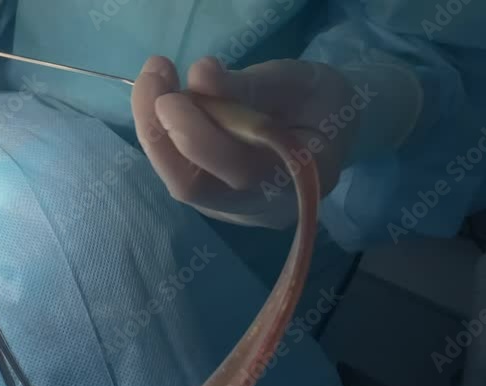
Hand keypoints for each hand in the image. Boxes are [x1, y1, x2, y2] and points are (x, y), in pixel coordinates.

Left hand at [132, 56, 360, 227]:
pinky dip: (164, 137)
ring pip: (180, 181)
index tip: (169, 92)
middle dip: (159, 131)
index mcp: (301, 178)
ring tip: (156, 79)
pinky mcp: (216, 202)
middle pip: (193, 187)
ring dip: (156, 129)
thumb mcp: (297, 80)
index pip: (237, 169)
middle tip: (153, 77)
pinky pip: (182, 174)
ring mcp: (236, 210)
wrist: (333, 128)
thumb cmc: (320, 101)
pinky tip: (165, 101)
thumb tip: (199, 75)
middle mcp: (264, 207)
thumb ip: (249, 85)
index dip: (195, 133)